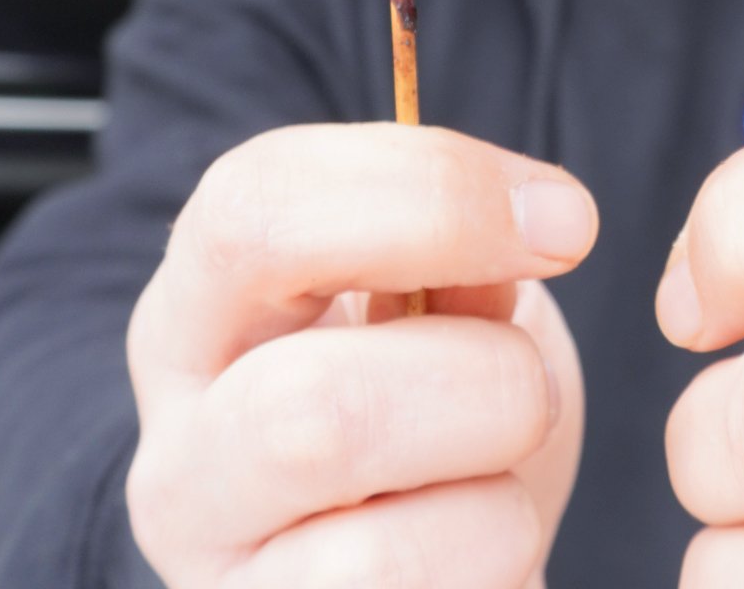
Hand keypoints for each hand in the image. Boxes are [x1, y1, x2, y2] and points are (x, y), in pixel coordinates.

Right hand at [125, 124, 596, 588]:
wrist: (436, 562)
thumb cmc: (436, 400)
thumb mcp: (443, 307)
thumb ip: (465, 261)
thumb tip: (531, 222)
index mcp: (203, 309)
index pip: (260, 209)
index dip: (431, 193)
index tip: (563, 220)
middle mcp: (181, 451)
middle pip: (313, 406)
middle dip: (483, 379)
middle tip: (537, 382)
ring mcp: (218, 576)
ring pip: (369, 545)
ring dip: (495, 484)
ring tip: (507, 470)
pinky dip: (498, 563)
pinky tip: (486, 548)